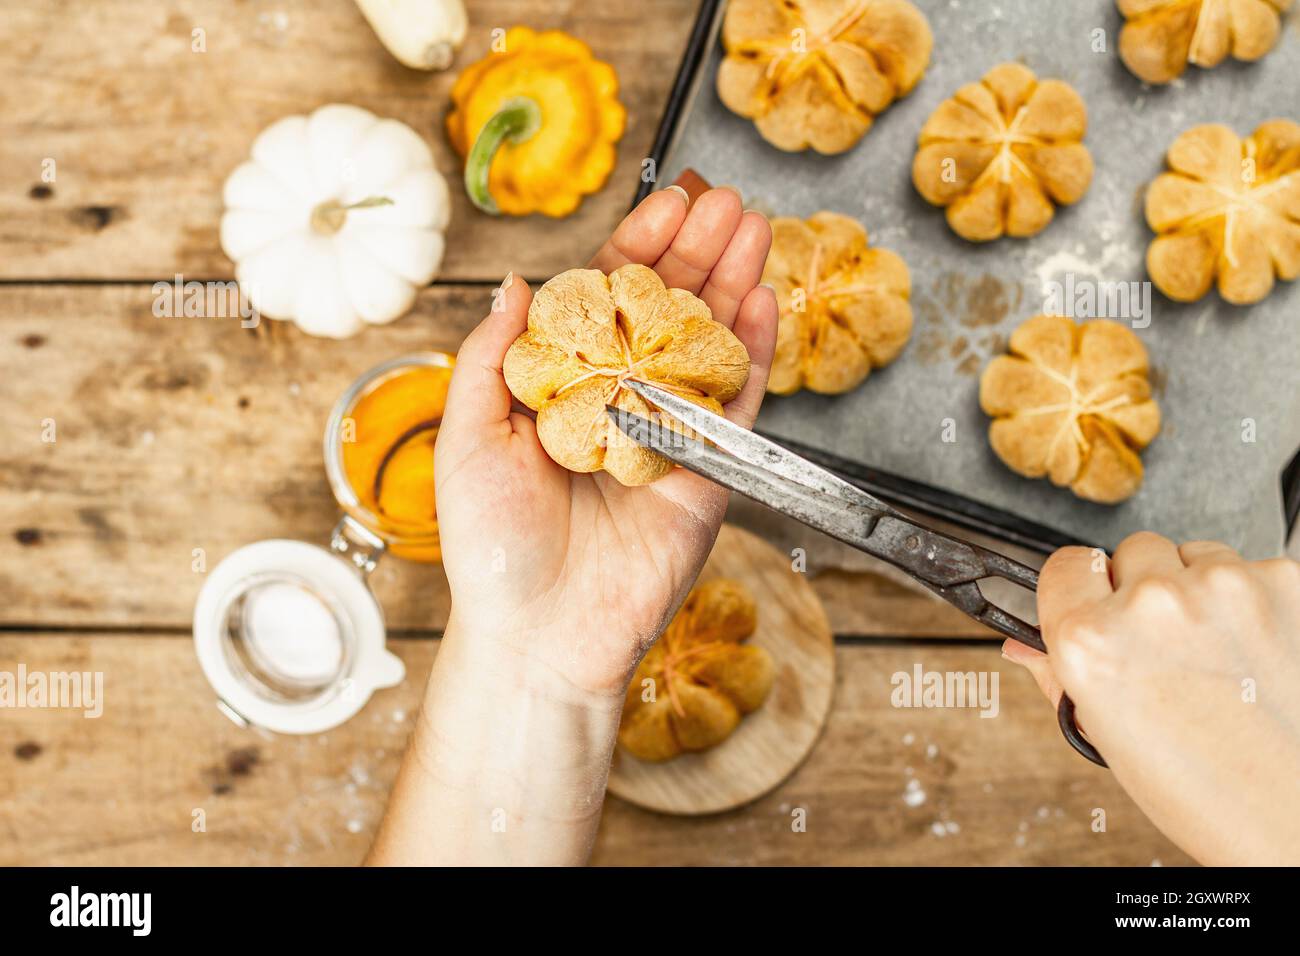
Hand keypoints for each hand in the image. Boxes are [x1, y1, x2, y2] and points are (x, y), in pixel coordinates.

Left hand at [434, 185, 776, 695]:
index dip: (635, 250)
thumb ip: (490, 357)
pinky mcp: (708, 471)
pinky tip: (761, 300)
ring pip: (708, 345)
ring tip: (753, 226)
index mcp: (566, 386)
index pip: (606, 302)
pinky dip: (753, 352)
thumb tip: (512, 281)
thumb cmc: (493, 545)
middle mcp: (621, 399)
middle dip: (696, 252)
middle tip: (723, 199)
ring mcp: (669, 433)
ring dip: (733, 284)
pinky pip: (738, 404)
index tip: (663, 203)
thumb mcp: (469, 438)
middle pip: (667, 311)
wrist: (540, 631)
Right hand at [1005, 532, 1299, 864]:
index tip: (1093, 599)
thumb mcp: (1108, 735)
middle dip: (1143, 588)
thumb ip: (1061, 675)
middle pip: (1131, 552)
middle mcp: (1150, 605)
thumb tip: (1026, 646)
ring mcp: (1220, 588)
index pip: (1065, 565)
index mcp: (1091, 642)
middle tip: (1165, 644)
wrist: (1294, 816)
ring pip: (1193, 555)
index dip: (1079, 586)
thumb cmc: (1206, 792)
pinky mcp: (1282, 583)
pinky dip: (1252, 600)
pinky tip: (1254, 650)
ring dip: (1198, 589)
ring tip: (1214, 652)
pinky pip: (1250, 568)